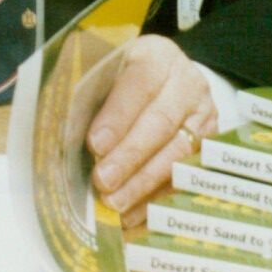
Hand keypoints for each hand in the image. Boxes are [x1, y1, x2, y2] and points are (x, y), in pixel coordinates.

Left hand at [83, 35, 216, 227]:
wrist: (167, 80)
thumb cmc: (122, 79)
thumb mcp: (106, 73)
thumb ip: (87, 96)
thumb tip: (62, 136)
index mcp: (156, 56)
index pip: (140, 82)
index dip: (118, 115)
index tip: (95, 144)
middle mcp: (187, 82)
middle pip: (161, 121)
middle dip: (130, 156)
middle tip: (102, 181)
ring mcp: (204, 114)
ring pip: (178, 152)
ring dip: (144, 183)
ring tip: (114, 203)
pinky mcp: (210, 145)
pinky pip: (187, 176)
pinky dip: (158, 198)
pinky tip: (133, 215)